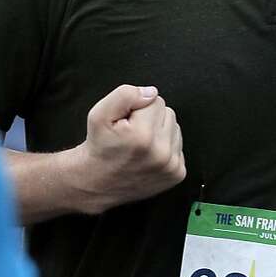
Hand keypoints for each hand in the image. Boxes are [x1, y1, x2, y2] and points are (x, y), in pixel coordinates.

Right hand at [73, 84, 185, 212]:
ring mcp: (171, 166)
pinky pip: (178, 145)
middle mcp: (161, 153)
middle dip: (150, 119)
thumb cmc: (99, 147)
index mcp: (143, 136)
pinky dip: (165, 146)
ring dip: (159, 132)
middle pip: (168, 113)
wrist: (97, 183)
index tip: (125, 123)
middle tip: (132, 134)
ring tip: (140, 145)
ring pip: (174, 128)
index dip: (138, 108)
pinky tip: (148, 155)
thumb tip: (152, 93)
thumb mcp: (99, 115)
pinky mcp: (177, 174)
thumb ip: (125, 95)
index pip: (156, 100)